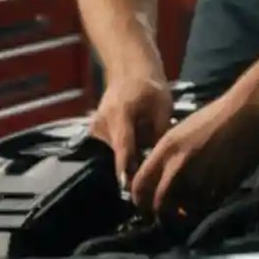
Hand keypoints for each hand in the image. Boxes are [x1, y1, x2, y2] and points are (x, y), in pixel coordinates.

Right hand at [89, 67, 173, 189]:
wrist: (128, 69)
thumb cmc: (149, 86)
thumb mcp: (163, 107)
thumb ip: (159, 135)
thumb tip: (161, 162)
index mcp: (120, 115)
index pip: (123, 148)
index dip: (126, 170)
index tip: (128, 189)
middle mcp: (102, 123)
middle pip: (120, 153)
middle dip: (137, 162)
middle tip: (154, 164)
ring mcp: (96, 127)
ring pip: (117, 150)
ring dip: (133, 151)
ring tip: (147, 136)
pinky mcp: (95, 130)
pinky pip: (114, 145)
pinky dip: (126, 145)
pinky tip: (136, 132)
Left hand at [130, 86, 258, 217]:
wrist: (244, 114)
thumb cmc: (213, 119)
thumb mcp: (180, 133)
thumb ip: (167, 158)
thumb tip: (158, 181)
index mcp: (165, 150)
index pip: (139, 185)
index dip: (140, 201)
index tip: (145, 207)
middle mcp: (178, 166)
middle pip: (159, 204)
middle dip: (161, 214)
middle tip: (166, 216)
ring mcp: (199, 178)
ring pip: (183, 209)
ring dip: (185, 212)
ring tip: (190, 207)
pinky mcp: (220, 186)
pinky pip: (206, 207)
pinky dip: (204, 208)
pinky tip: (208, 197)